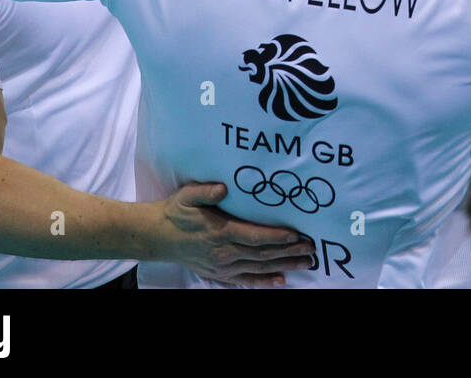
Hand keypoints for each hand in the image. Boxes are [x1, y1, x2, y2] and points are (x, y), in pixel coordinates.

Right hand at [155, 182, 316, 287]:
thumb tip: (223, 188)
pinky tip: (280, 281)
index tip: (297, 235)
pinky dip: (264, 282)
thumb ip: (205, 191)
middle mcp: (225, 253)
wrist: (159, 237)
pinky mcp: (220, 274)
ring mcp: (223, 266)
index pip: (255, 236)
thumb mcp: (187, 196)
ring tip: (306, 263)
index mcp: (221, 232)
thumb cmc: (177, 212)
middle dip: (289, 252)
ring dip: (284, 266)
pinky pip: (246, 280)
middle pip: (263, 254)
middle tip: (311, 249)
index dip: (277, 236)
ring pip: (259, 268)